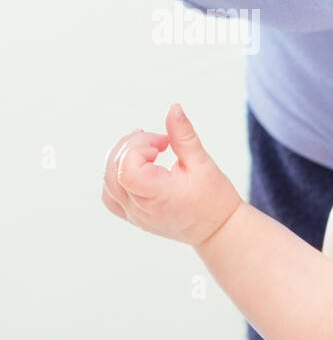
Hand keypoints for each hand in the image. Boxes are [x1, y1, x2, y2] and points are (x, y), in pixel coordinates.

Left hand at [101, 104, 241, 246]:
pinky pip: (110, 196)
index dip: (139, 147)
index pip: (127, 168)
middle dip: (132, 146)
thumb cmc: (215, 199)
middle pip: (112, 169)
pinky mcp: (133, 217)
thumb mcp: (203, 164)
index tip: (164, 144)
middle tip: (160, 143)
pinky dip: (115, 178)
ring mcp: (134, 215)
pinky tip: (136, 168)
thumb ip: (184, 136)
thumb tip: (173, 108)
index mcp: (159, 196)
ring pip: (107, 181)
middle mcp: (141, 208)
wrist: (218, 230)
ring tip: (147, 151)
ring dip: (121, 158)